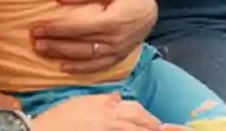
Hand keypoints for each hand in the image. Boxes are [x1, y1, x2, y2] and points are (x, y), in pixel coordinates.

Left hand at [32, 0, 156, 73]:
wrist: (152, 12)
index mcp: (112, 20)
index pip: (78, 27)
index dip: (57, 28)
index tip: (39, 27)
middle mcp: (114, 39)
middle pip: (79, 44)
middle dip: (55, 43)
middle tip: (35, 42)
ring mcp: (116, 51)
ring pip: (85, 57)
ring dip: (62, 56)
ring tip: (43, 52)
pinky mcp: (117, 58)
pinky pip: (97, 67)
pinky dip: (80, 69)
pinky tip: (63, 67)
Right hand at [33, 93, 170, 130]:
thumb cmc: (57, 120)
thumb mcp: (80, 103)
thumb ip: (102, 100)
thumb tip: (116, 98)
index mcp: (107, 108)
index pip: (136, 112)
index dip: (150, 119)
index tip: (159, 125)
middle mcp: (111, 121)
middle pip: (142, 124)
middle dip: (155, 127)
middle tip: (168, 130)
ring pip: (135, 130)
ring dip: (148, 129)